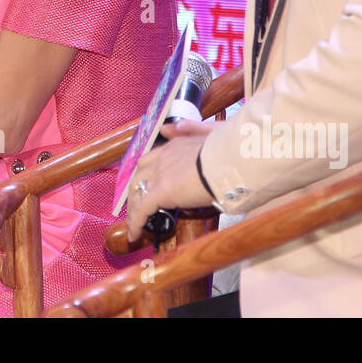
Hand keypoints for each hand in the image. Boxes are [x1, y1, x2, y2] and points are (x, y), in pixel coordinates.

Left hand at [126, 120, 220, 242]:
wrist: (228, 161)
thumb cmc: (227, 151)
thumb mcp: (209, 134)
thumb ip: (190, 129)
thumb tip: (167, 128)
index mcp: (174, 146)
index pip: (151, 159)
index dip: (146, 173)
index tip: (146, 184)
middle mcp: (162, 158)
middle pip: (139, 175)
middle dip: (136, 191)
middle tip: (136, 206)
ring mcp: (160, 174)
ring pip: (137, 193)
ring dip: (133, 210)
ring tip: (133, 225)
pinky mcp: (161, 192)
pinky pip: (142, 210)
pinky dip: (135, 223)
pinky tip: (134, 234)